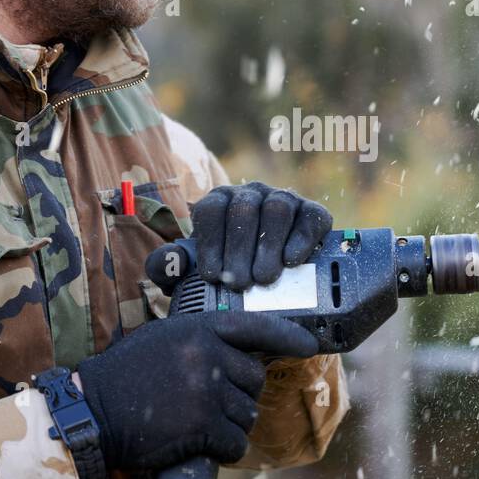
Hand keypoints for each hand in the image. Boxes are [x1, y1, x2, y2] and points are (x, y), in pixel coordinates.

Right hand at [75, 310, 318, 470]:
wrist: (92, 413)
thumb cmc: (124, 377)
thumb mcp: (162, 340)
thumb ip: (199, 340)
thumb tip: (237, 352)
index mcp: (199, 328)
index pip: (256, 327)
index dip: (287, 336)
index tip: (309, 345)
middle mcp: (208, 354)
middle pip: (254, 380)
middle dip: (239, 396)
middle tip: (208, 405)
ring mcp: (208, 390)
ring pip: (246, 414)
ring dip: (229, 425)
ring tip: (197, 424)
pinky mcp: (204, 425)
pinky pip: (235, 443)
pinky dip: (224, 450)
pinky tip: (202, 446)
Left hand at [145, 181, 331, 293]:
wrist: (271, 282)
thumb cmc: (227, 274)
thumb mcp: (194, 273)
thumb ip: (170, 267)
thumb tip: (166, 262)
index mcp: (219, 202)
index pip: (211, 209)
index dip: (211, 242)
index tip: (212, 275)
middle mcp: (251, 194)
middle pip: (244, 209)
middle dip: (240, 248)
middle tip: (239, 283)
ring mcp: (284, 200)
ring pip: (277, 208)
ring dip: (269, 244)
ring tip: (264, 278)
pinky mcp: (313, 213)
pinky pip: (310, 217)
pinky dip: (302, 238)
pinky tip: (292, 260)